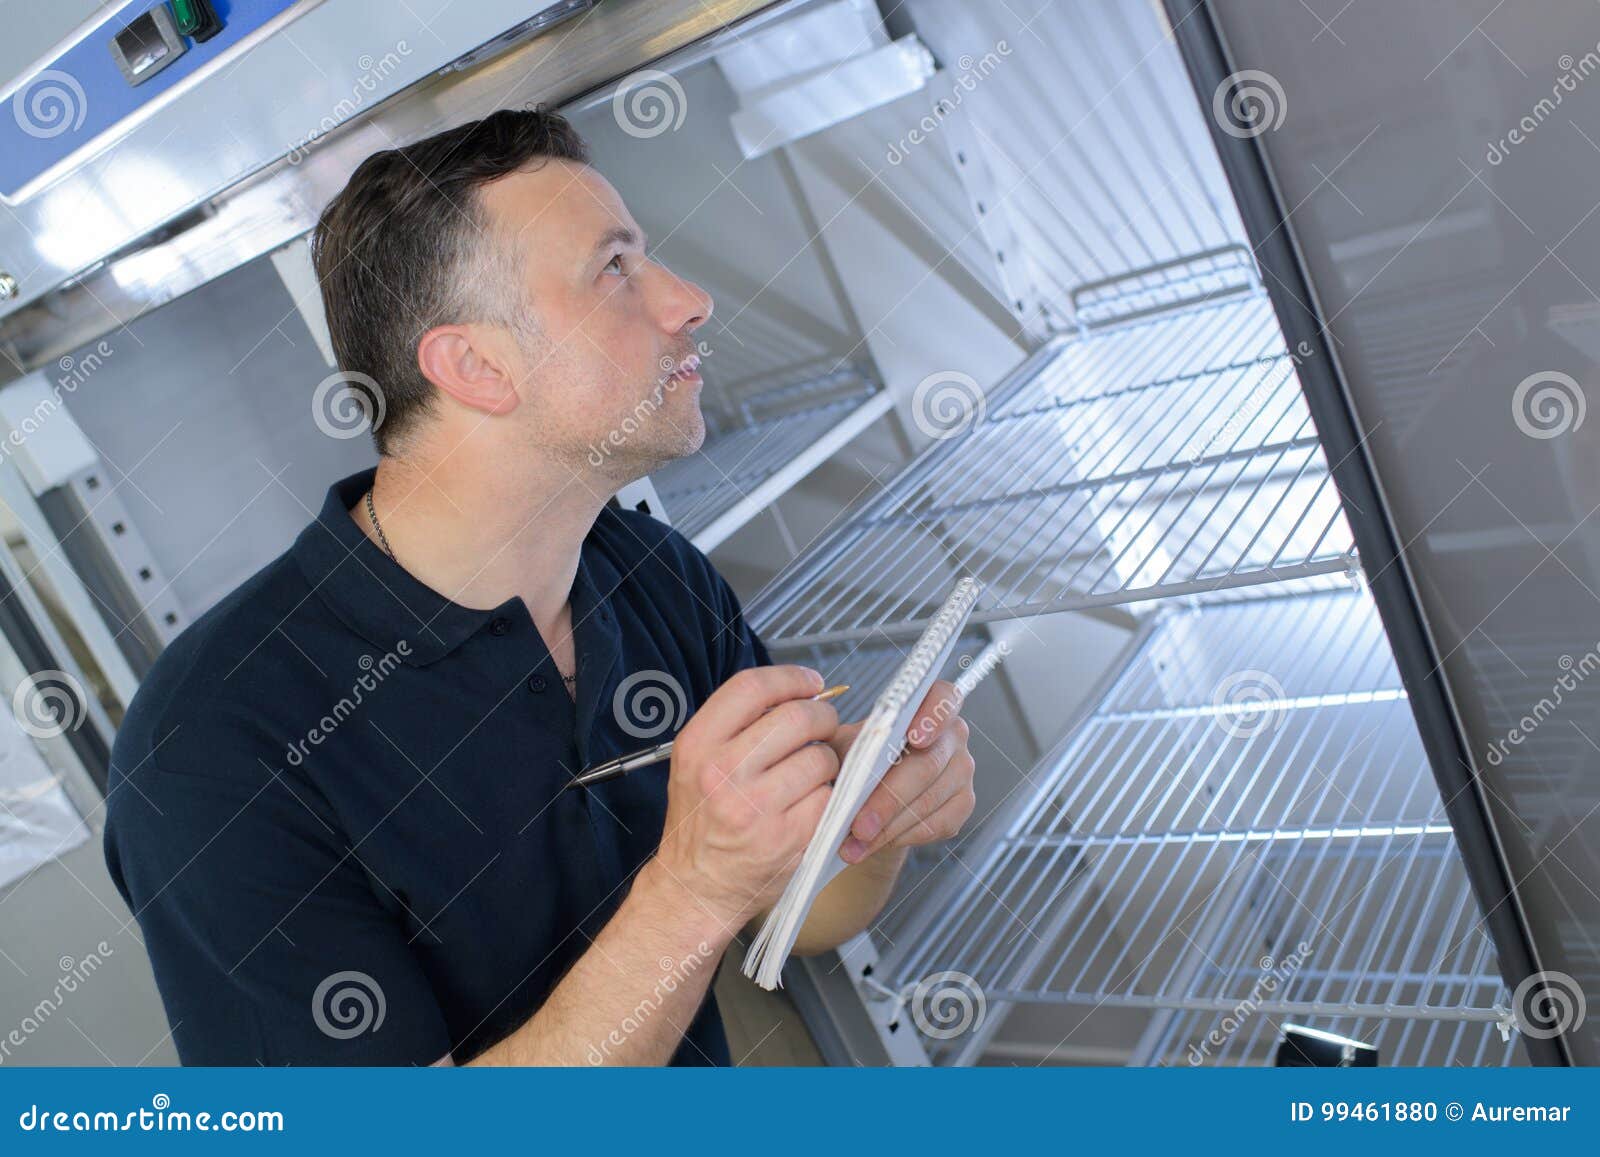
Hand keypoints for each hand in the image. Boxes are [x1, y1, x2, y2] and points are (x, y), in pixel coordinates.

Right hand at [650, 665, 839, 928]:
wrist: (695, 888)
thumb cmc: (701, 823)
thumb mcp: (697, 763)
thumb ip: (737, 725)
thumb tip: (796, 692)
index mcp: (698, 745)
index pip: (752, 687)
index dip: (790, 678)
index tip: (810, 683)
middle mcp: (723, 772)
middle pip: (797, 717)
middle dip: (822, 717)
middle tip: (823, 727)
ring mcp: (756, 806)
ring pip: (820, 758)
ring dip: (827, 762)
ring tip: (811, 774)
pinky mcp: (788, 837)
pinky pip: (829, 797)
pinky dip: (828, 798)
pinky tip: (810, 805)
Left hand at [834, 679, 975, 863]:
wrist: (871, 791)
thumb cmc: (858, 758)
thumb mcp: (846, 744)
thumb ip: (846, 748)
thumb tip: (832, 767)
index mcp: (928, 706)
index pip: (944, 699)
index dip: (933, 716)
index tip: (913, 737)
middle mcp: (953, 735)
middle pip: (927, 765)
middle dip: (889, 799)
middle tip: (858, 825)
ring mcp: (962, 770)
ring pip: (929, 801)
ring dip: (889, 827)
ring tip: (854, 844)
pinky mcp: (963, 804)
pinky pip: (936, 825)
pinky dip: (902, 837)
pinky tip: (875, 844)